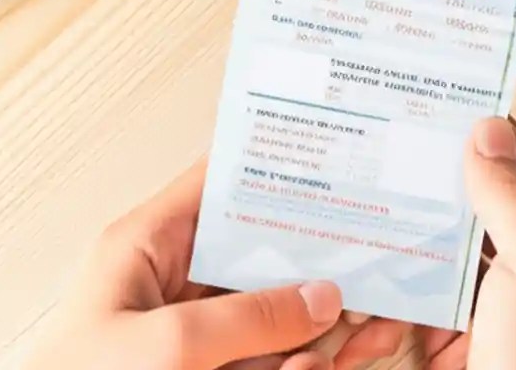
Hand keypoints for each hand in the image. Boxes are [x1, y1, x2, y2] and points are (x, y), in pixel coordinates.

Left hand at [26, 161, 375, 369]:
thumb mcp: (167, 345)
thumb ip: (249, 317)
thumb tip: (321, 298)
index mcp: (149, 244)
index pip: (219, 181)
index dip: (274, 167)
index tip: (335, 166)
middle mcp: (176, 278)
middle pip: (262, 250)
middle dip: (316, 267)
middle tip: (366, 280)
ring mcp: (193, 327)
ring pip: (274, 308)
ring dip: (315, 326)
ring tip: (349, 344)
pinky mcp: (207, 367)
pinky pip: (266, 352)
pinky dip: (297, 361)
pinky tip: (312, 369)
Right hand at [334, 118, 515, 369]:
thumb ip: (511, 196)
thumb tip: (489, 134)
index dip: (502, 138)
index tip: (458, 104)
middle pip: (493, 211)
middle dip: (446, 190)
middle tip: (405, 149)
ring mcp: (511, 313)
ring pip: (455, 253)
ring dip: (417, 239)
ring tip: (379, 206)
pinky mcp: (472, 342)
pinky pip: (431, 298)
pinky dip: (402, 290)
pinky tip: (375, 276)